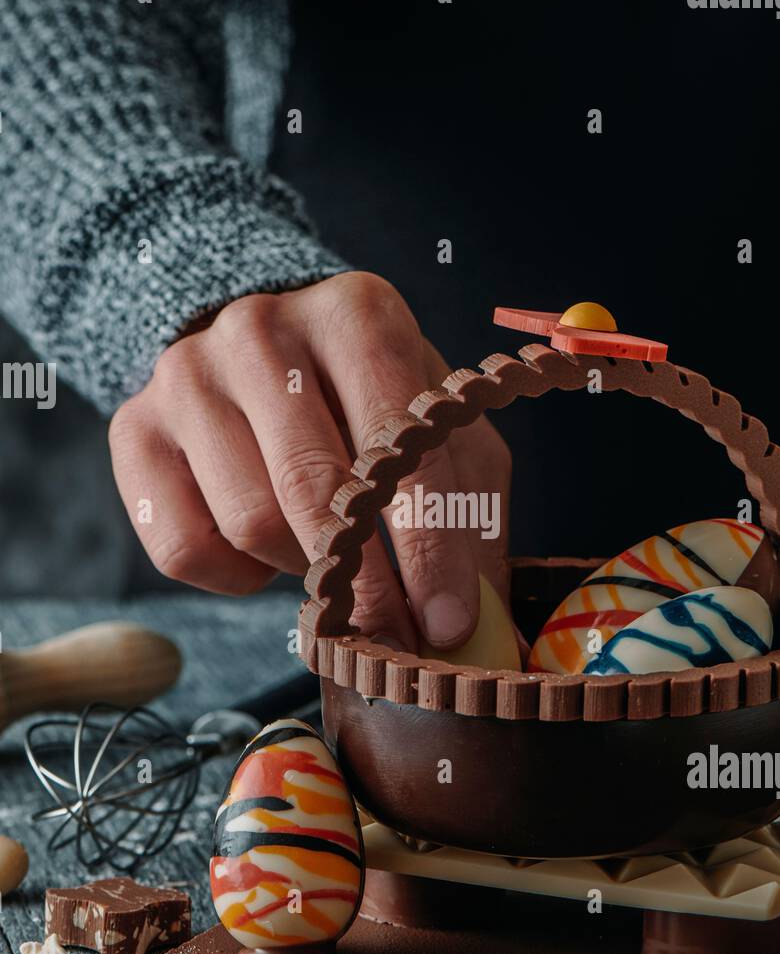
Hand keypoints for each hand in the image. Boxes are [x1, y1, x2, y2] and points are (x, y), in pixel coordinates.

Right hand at [108, 272, 511, 651]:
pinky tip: (263, 553)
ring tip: (323, 555)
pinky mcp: (134, 427)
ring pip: (250, 522)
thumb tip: (472, 622)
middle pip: (313, 490)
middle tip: (392, 640)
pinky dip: (235, 578)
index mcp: (357, 314)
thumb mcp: (440, 429)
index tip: (448, 624)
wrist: (263, 350)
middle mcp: (261, 330)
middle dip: (364, 586)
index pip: (398, 444)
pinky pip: (183, 548)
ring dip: (298, 568)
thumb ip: (468, 508)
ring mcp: (186, 374)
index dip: (428, 547)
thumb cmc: (372, 399)